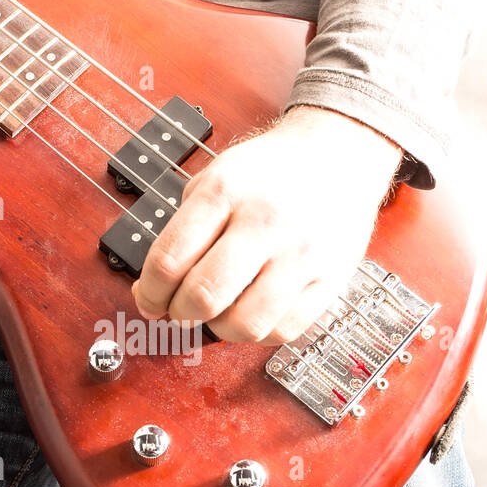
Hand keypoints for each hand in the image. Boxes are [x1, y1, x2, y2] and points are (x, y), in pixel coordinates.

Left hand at [131, 106, 401, 344]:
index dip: (149, 292)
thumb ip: (182, 230)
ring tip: (219, 313)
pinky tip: (253, 312)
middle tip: (181, 309)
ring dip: (220, 329)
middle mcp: (265, 221)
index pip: (169, 259)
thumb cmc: (270, 172)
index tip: (148, 299)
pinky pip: (283, 330)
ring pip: (246, 323)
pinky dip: (258, 333)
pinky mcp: (331, 278)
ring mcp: (302, 252)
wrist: (338, 153)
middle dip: (180, 312)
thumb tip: (154, 290)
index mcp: (225, 190)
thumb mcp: (215, 176)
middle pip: (204, 295)